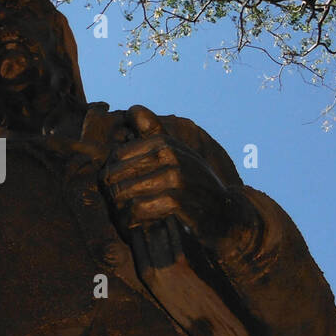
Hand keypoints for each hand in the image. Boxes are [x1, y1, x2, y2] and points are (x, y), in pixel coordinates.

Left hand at [102, 106, 237, 249]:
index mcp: (164, 142)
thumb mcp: (177, 154)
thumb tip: (133, 109)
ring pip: (123, 193)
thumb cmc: (194, 184)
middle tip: (117, 209)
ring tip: (125, 219)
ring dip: (119, 211)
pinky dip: (132, 221)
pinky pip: (137, 209)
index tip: (116, 190)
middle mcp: (169, 155)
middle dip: (111, 195)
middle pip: (114, 175)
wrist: (225, 214)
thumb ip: (153, 132)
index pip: (115, 157)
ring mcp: (175, 178)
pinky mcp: (177, 201)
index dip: (110, 176)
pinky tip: (136, 226)